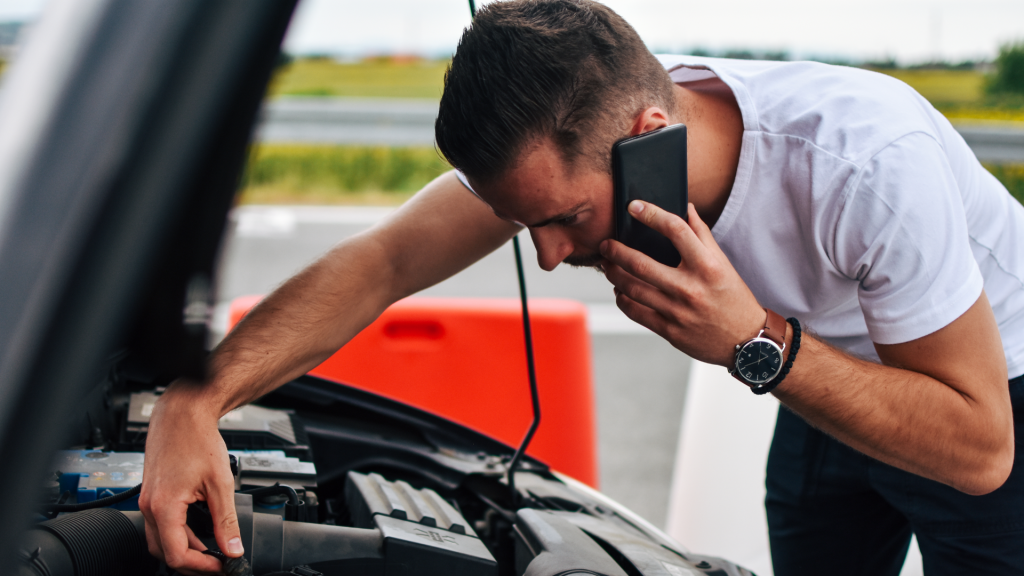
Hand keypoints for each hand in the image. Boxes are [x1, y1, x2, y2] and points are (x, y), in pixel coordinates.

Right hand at [139, 383, 241, 574]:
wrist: (182, 414)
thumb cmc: (197, 439)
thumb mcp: (220, 484)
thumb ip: (226, 521)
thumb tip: (233, 548)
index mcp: (164, 506)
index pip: (177, 555)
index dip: (202, 567)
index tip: (222, 566)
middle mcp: (149, 506)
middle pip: (164, 553)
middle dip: (192, 563)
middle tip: (217, 563)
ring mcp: (147, 500)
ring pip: (160, 540)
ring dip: (185, 550)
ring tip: (212, 551)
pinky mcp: (151, 495)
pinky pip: (160, 525)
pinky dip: (178, 534)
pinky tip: (198, 532)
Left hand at [600, 200, 764, 365]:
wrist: (745, 340)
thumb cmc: (732, 297)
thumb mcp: (723, 263)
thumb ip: (702, 235)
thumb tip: (686, 207)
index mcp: (707, 266)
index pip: (676, 230)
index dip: (652, 214)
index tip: (633, 207)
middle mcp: (690, 288)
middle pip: (641, 264)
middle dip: (616, 251)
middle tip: (606, 244)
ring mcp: (678, 311)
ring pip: (632, 289)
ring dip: (614, 275)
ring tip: (608, 266)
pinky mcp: (669, 330)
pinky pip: (635, 312)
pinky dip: (622, 299)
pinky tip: (620, 290)